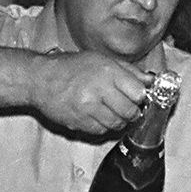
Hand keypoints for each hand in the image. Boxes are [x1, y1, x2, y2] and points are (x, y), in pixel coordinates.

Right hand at [29, 52, 153, 135]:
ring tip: (112, 110)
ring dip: (119, 120)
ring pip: (117, 124)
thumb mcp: (102, 60)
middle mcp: (98, 90)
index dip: (142, 96)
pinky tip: (98, 115)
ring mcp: (87, 109)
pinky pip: (101, 131)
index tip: (140, 96)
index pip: (138, 92)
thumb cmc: (70, 67)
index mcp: (107, 72)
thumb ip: (129, 72)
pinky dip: (104, 126)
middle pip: (130, 111)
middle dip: (133, 111)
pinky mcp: (78, 123)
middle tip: (129, 107)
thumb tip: (151, 81)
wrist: (39, 79)